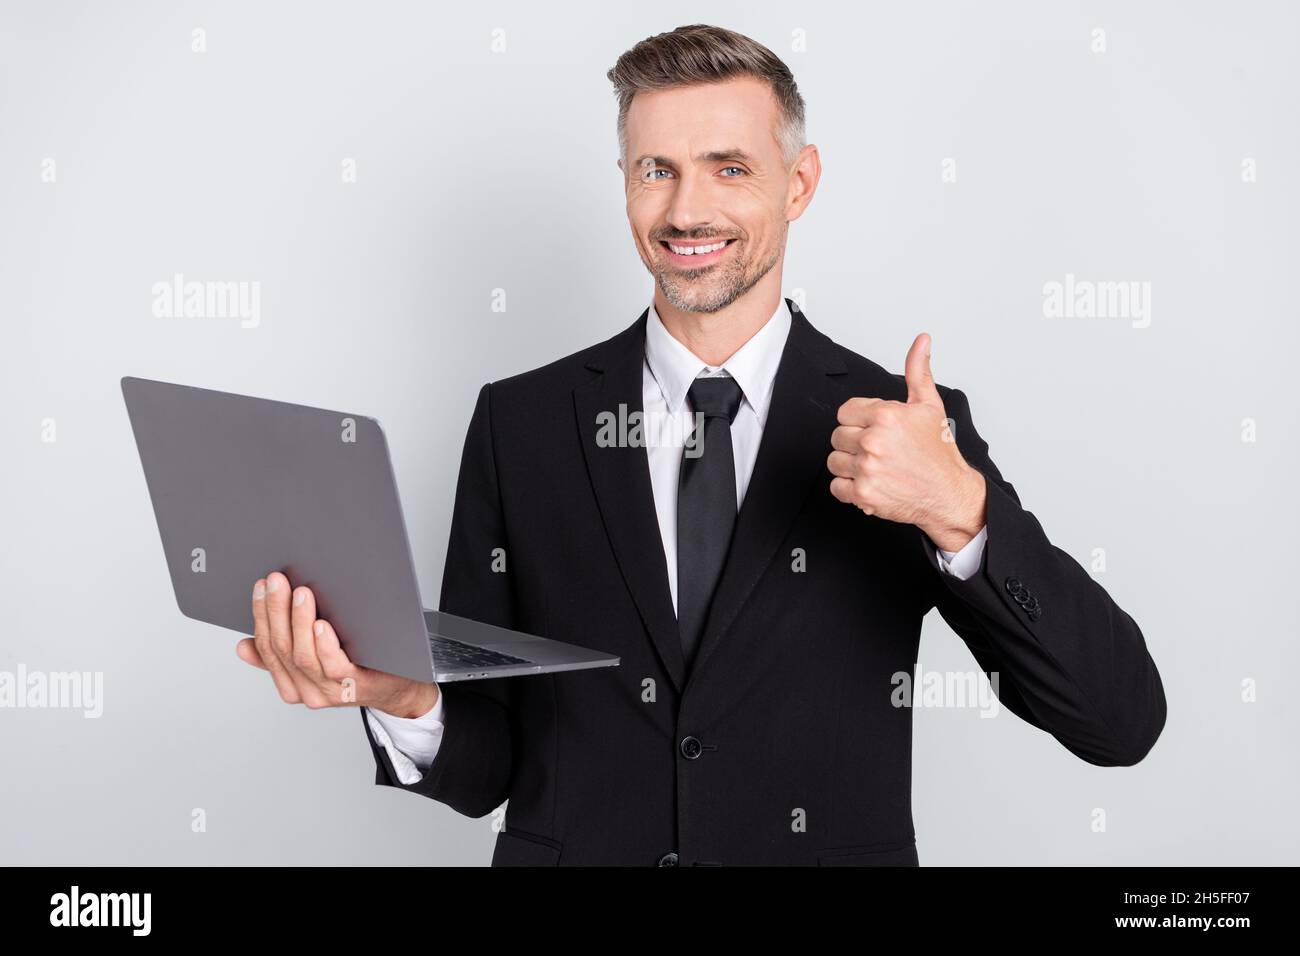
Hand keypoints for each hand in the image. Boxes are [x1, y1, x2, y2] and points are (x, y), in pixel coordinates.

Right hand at [236, 571, 439, 718]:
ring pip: (303, 656)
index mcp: (291, 684)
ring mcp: (329, 692)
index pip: (267, 647)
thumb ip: (283, 654)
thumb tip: (245, 646)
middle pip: (282, 648)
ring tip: (300, 594)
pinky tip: (322, 625)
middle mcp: (306, 691)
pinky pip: (333, 666)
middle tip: (276, 581)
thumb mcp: (315, 659)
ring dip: (298, 621)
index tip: (260, 587)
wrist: (398, 687)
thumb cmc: (358, 666)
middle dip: (275, 611)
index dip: (261, 615)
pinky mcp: (354, 687)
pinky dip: (324, 645)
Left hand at [827, 332, 986, 550]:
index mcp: (886, 416)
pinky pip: (836, 487)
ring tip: (875, 466)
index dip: (860, 420)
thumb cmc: (939, 452)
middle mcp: (874, 442)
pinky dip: (850, 488)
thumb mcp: (929, 405)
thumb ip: (918, 371)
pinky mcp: (863, 494)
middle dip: (855, 441)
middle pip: (838, 436)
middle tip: (879, 449)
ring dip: (850, 465)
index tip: (875, 429)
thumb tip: (922, 341)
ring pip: (834, 461)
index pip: (845, 412)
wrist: (949, 493)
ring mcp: (867, 469)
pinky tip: (870, 481)